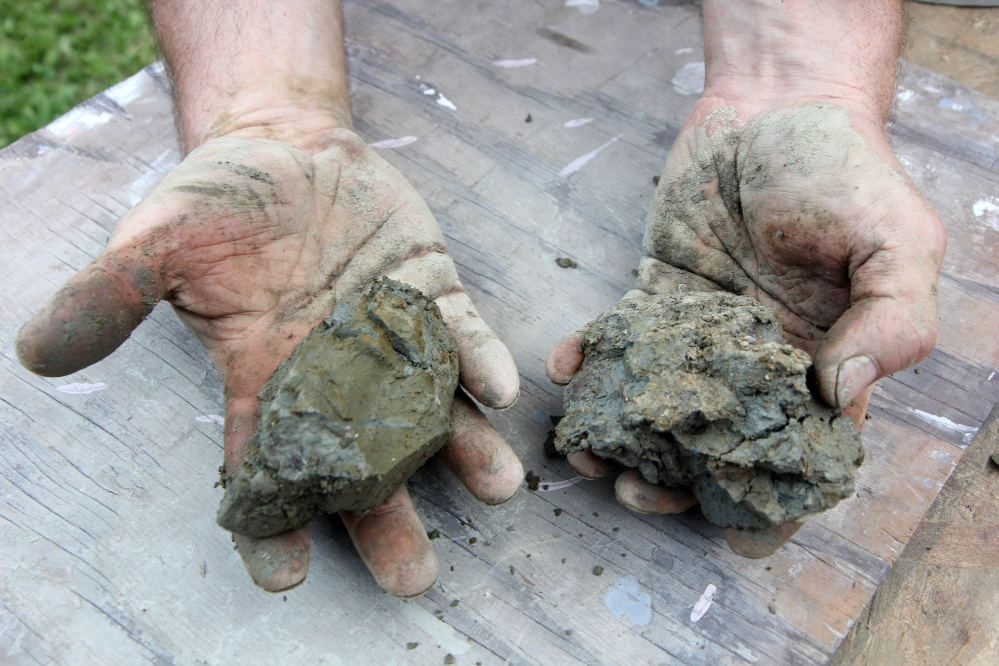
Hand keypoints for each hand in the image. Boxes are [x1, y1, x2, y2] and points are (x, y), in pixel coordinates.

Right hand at [16, 127, 522, 594]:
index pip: (262, 467)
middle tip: (413, 577)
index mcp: (263, 377)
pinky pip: (460, 336)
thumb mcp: (157, 239)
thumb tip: (36, 350)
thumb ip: (111, 293)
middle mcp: (335, 376)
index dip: (270, 524)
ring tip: (494, 489)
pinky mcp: (430, 295)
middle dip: (386, 520)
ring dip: (463, 451)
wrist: (285, 145)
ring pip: (430, 413)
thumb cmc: (219, 200)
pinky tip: (497, 390)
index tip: (284, 575)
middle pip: (362, 466)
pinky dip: (478, 362)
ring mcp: (391, 340)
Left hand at [547, 96, 944, 555]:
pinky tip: (565, 365)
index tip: (736, 537)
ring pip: (659, 403)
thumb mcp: (896, 242)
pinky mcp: (656, 294)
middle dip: (675, 479)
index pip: (801, 453)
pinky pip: (618, 336)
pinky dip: (589, 355)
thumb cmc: (844, 170)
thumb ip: (892, 321)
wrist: (774, 103)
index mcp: (825, 363)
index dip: (774, 501)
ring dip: (622, 434)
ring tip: (587, 453)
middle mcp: (759, 361)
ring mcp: (702, 331)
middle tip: (634, 491)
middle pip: (715, 442)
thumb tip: (839, 391)